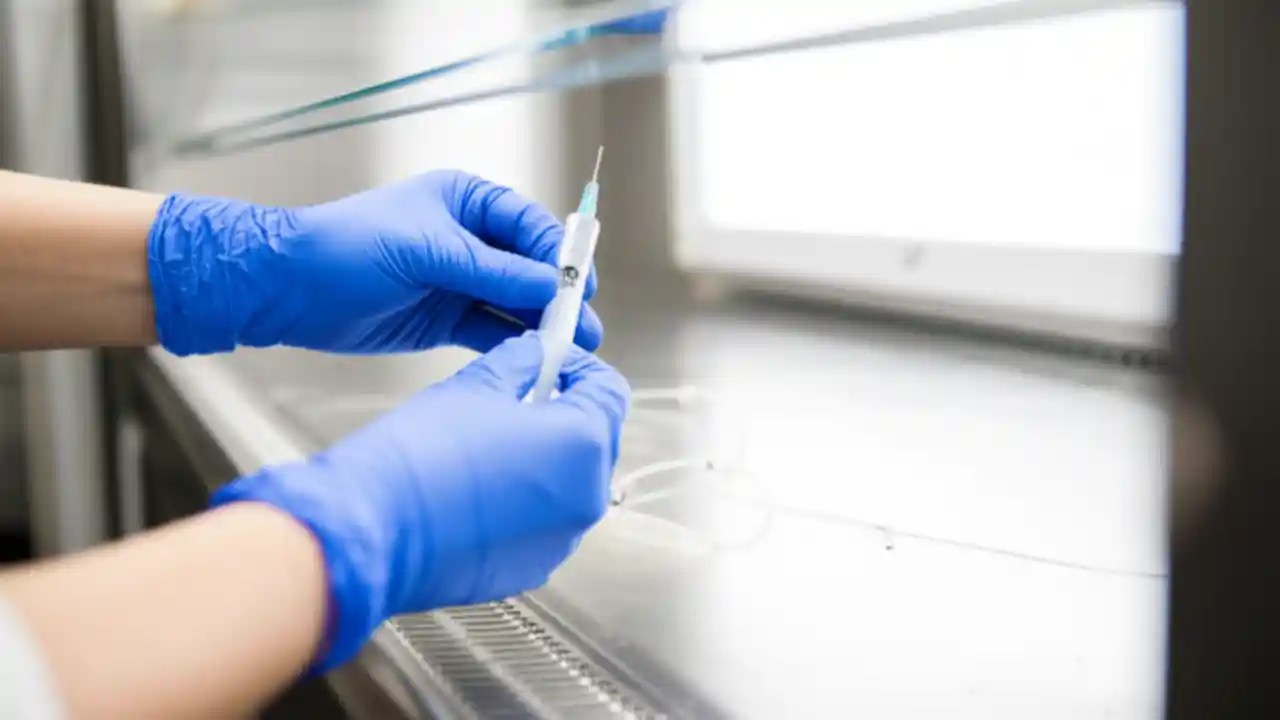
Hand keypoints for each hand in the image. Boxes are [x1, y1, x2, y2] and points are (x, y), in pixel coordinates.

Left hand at [147, 171, 601, 354]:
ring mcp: (457, 282)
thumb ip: (493, 270)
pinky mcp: (443, 321)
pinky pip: (489, 332)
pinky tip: (535, 359)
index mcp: (466, 202)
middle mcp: (467, 241)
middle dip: (558, 296)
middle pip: (528, 268)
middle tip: (585, 324)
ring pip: (513, 305)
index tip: (578, 284)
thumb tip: (552, 285)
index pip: (528, 225)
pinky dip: (512, 345)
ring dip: (542, 325)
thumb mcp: (428, 251)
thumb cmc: (349, 247)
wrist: (288, 289)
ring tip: (574, 349)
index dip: (557, 254)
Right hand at [210, 333, 628, 669]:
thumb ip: (520, 362)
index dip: (580, 367)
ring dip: (547, 458)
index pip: (609, 390)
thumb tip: (536, 353)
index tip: (552, 360)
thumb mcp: (476, 386)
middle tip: (522, 395)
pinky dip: (526, 502)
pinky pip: (544, 523)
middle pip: (596, 439)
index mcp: (583, 443)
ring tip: (495, 442)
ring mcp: (561, 539)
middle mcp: (585, 495)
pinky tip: (481, 487)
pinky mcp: (531, 568)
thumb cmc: (421, 457)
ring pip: (571, 483)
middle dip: (567, 412)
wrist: (373, 532)